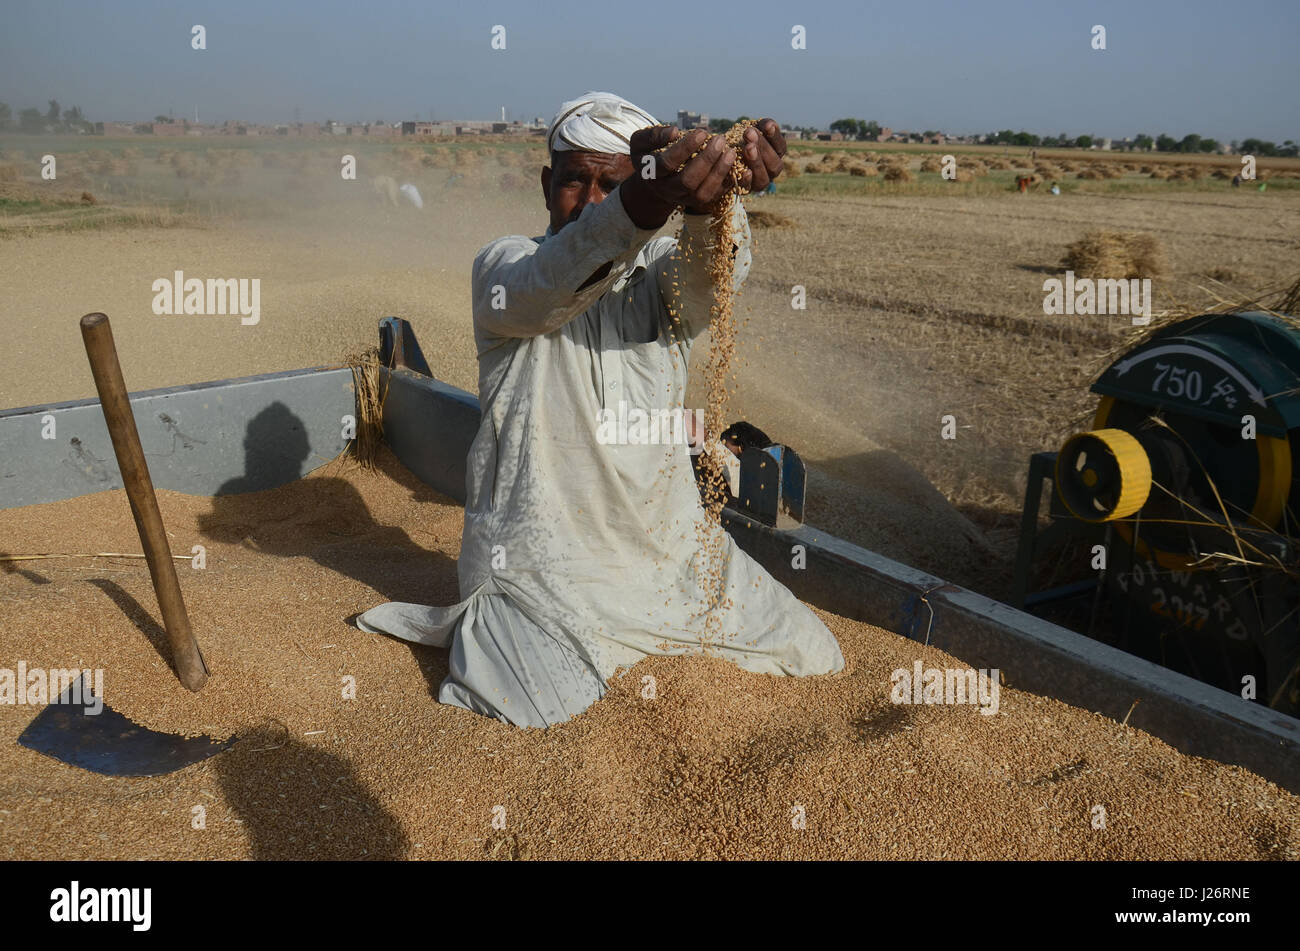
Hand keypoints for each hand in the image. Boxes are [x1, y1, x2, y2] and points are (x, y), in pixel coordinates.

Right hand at [620, 126, 737, 227]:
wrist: (655, 179)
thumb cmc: (649, 154)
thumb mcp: (641, 142)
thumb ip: (653, 135)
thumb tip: (674, 131)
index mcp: (652, 174)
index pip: (668, 163)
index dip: (685, 148)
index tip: (702, 132)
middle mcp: (667, 190)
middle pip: (687, 181)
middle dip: (706, 160)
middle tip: (721, 140)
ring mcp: (684, 199)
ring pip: (703, 194)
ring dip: (719, 173)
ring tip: (731, 152)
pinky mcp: (698, 202)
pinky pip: (716, 197)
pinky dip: (729, 183)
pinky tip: (739, 166)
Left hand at [732, 118, 786, 195]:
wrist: (722, 155)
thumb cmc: (740, 138)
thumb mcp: (751, 130)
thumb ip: (760, 127)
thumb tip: (769, 124)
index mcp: (776, 154)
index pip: (780, 146)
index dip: (775, 137)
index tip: (767, 125)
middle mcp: (771, 170)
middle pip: (774, 164)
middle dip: (763, 148)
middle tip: (750, 133)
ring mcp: (760, 182)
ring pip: (764, 178)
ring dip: (756, 162)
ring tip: (748, 147)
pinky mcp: (746, 190)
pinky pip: (749, 187)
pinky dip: (747, 180)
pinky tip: (744, 170)